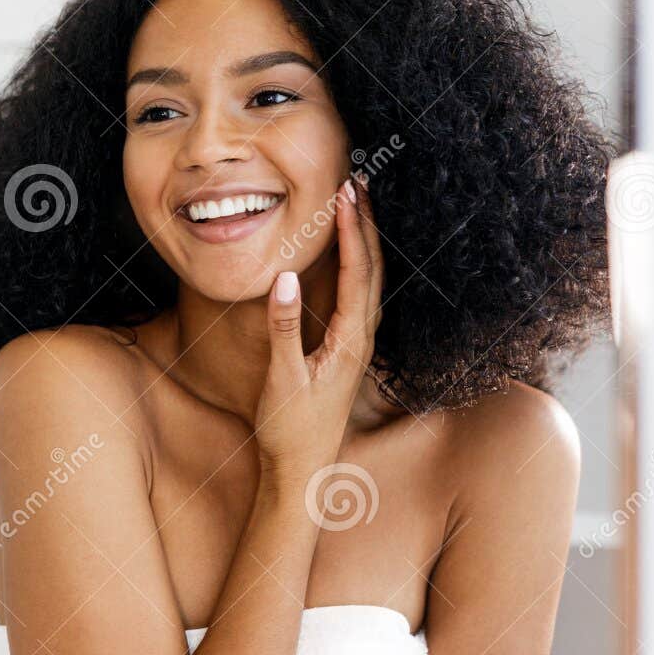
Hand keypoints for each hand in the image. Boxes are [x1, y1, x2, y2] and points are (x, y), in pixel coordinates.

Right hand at [254, 176, 383, 477]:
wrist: (302, 471)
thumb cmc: (289, 429)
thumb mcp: (281, 379)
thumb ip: (282, 327)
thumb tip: (284, 278)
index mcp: (349, 342)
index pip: (355, 274)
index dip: (352, 232)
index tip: (345, 195)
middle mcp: (361, 341)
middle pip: (372, 270)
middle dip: (366, 225)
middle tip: (358, 183)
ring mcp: (358, 348)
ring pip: (370, 283)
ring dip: (365, 243)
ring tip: (357, 208)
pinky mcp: (347, 353)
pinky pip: (360, 298)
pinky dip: (357, 267)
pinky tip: (348, 258)